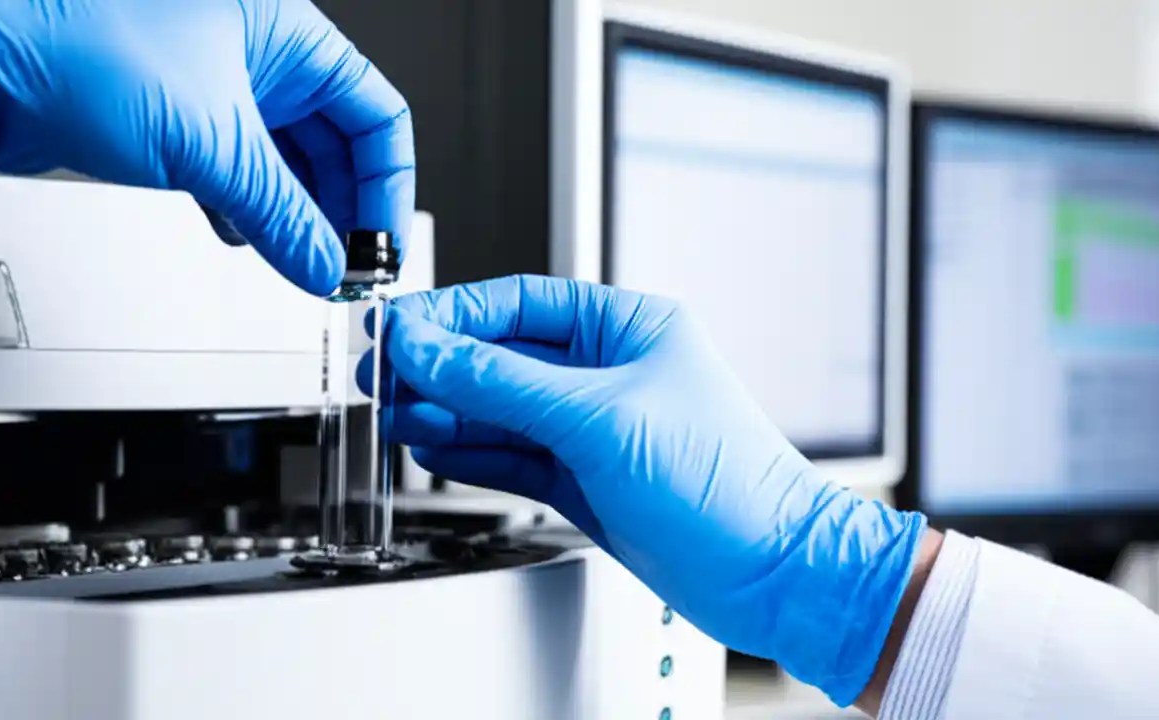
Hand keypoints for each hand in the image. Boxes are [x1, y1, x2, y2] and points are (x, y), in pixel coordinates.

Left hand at [0, 0, 413, 294]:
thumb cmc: (74, 40)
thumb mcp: (211, 142)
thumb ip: (282, 214)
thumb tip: (324, 261)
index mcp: (284, 31)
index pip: (374, 112)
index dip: (387, 184)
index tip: (380, 242)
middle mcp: (257, 54)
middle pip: (335, 142)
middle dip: (343, 208)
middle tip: (344, 264)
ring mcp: (215, 86)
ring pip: (285, 163)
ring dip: (296, 216)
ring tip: (302, 263)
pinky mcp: (174, 120)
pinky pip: (237, 173)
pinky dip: (249, 212)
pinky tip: (249, 239)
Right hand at [360, 275, 926, 705]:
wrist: (772, 571)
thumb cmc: (726, 482)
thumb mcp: (601, 417)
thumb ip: (505, 383)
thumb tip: (431, 347)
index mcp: (630, 327)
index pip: (522, 302)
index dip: (455, 314)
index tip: (402, 328)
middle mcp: (610, 373)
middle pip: (504, 355)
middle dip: (443, 365)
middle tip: (386, 374)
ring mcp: (595, 429)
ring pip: (502, 409)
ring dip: (449, 410)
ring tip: (397, 413)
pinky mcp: (586, 480)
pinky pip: (514, 455)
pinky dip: (473, 452)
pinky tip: (435, 446)